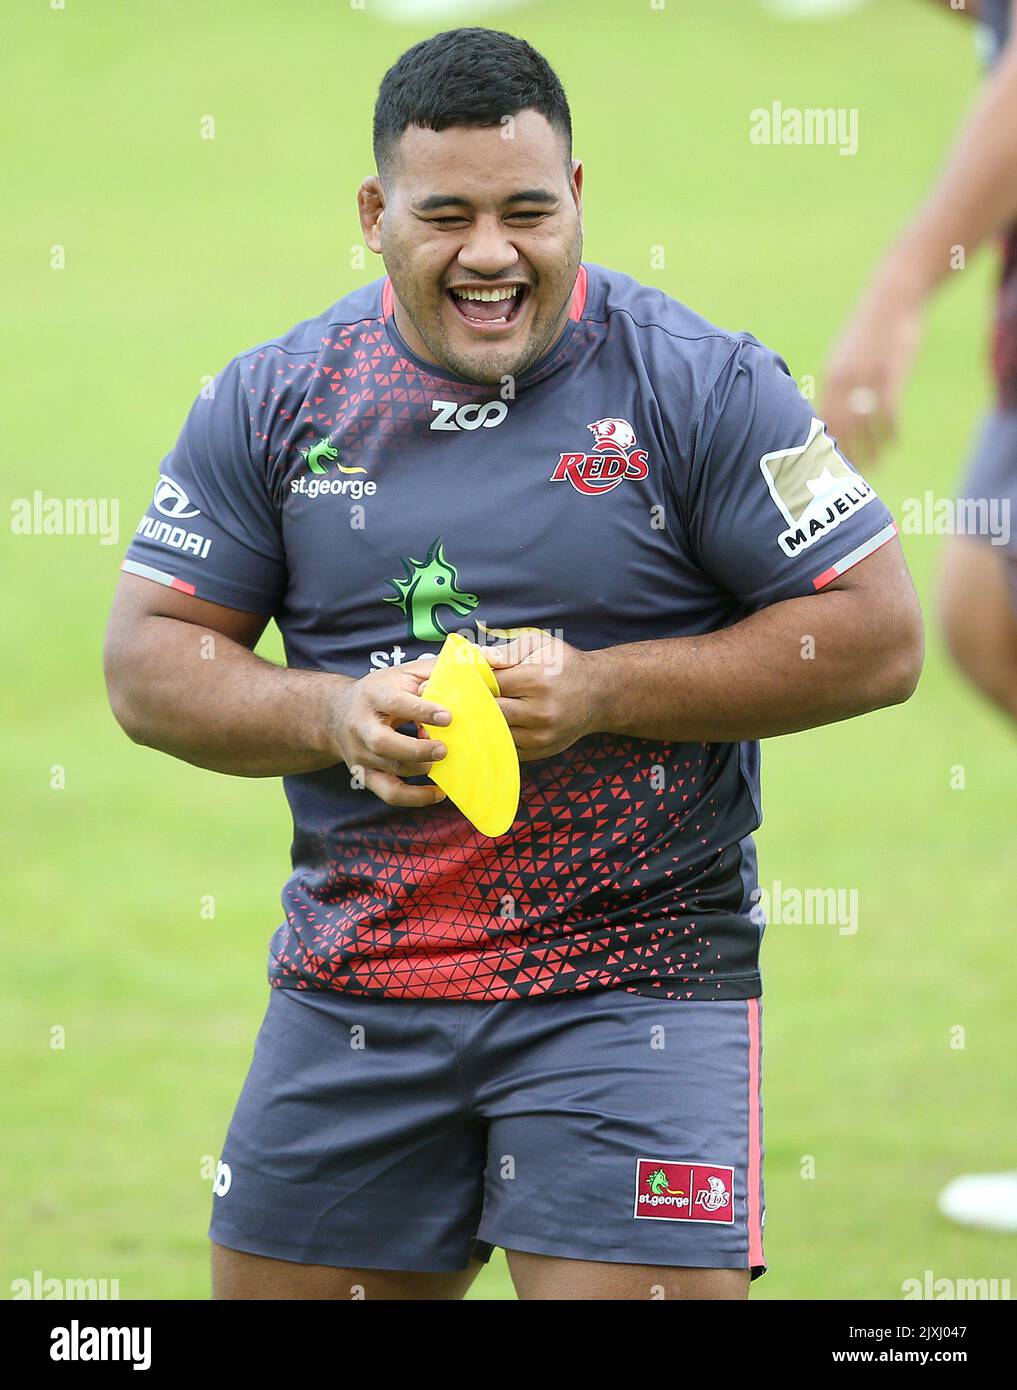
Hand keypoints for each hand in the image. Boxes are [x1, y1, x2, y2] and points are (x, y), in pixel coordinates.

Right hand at [331, 658, 449, 806]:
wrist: (336, 713)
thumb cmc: (382, 690)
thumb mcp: (402, 673)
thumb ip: (432, 672)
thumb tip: (466, 679)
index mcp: (373, 695)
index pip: (395, 702)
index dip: (421, 710)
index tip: (447, 717)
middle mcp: (362, 726)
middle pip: (383, 743)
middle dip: (416, 749)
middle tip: (443, 750)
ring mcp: (362, 753)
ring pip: (389, 768)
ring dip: (420, 768)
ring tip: (444, 762)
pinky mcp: (366, 775)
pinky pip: (389, 793)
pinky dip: (415, 798)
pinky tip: (438, 793)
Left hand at [481, 630, 602, 761]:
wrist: (599, 694)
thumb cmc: (565, 665)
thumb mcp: (541, 645)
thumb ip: (509, 651)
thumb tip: (478, 658)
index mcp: (538, 681)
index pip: (491, 684)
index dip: (478, 679)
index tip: (472, 676)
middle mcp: (539, 712)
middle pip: (490, 710)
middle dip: (479, 700)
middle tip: (476, 692)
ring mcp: (540, 736)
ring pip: (496, 730)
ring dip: (488, 719)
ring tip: (491, 705)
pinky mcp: (540, 751)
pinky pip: (507, 745)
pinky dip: (500, 735)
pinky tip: (503, 721)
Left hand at [820, 287, 924, 469]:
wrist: (892, 298)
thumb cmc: (869, 332)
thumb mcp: (844, 357)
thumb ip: (835, 386)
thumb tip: (827, 415)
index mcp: (830, 377)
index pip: (821, 420)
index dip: (821, 447)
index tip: (822, 469)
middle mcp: (845, 380)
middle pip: (840, 428)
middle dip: (844, 456)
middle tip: (849, 479)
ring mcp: (868, 376)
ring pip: (865, 424)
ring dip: (871, 448)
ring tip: (876, 466)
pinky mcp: (892, 372)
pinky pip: (889, 410)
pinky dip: (891, 430)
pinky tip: (894, 441)